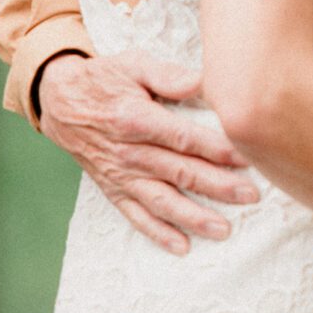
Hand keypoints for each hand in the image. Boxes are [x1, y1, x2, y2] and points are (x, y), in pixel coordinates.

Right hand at [37, 49, 260, 253]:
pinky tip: (182, 246)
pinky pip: (136, 216)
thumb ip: (169, 75)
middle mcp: (129, 152)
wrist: (61, 102)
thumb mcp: (134, 65)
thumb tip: (205, 81)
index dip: (217, 149)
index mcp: (136, 119)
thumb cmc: (105, 79)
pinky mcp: (113, 189)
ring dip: (193, 217)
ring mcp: (121, 175)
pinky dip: (158, 233)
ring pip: (161, 201)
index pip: (184, 139)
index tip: (248, 157)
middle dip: (218, 187)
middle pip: (180, 173)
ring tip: (224, 229)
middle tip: (251, 196)